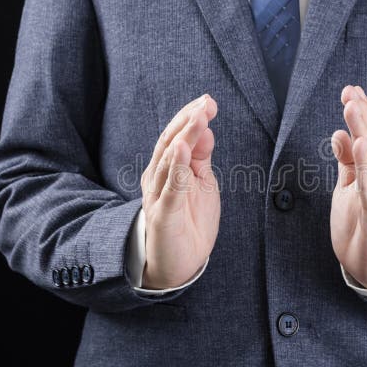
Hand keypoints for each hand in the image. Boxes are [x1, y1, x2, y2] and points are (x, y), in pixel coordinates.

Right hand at [140, 94, 219, 288]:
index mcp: (166, 168)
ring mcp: (158, 196)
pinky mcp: (163, 215)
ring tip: (198, 119)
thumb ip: (200, 157)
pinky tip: (182, 149)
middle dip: (188, 121)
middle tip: (205, 104)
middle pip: (169, 142)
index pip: (175, 136)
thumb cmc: (188, 221)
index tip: (208, 101)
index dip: (190, 117)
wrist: (177, 265)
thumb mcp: (200, 183)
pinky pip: (170, 189)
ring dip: (184, 137)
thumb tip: (206, 128)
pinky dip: (176, 167)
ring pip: (169, 161)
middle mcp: (157, 178)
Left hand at [330, 85, 366, 288]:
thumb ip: (348, 162)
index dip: (362, 113)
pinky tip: (360, 145)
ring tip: (354, 109)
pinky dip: (366, 166)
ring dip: (365, 132)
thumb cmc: (363, 229)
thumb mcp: (349, 189)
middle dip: (363, 116)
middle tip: (350, 91)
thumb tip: (340, 133)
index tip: (350, 90)